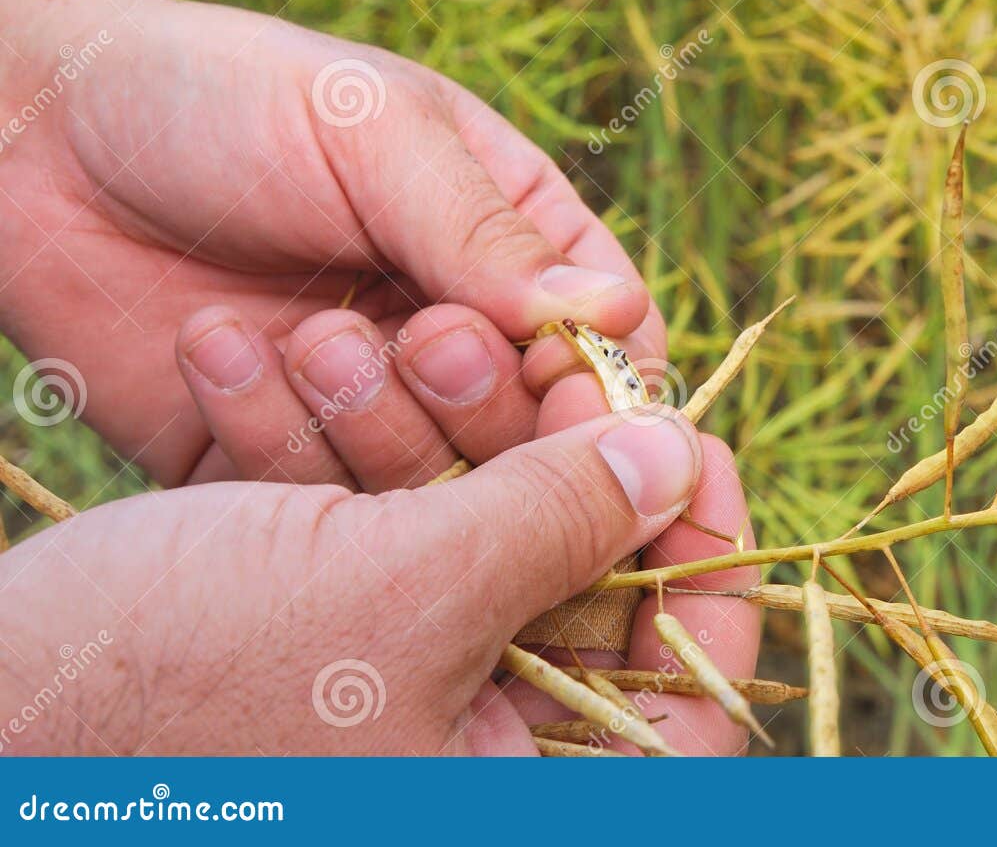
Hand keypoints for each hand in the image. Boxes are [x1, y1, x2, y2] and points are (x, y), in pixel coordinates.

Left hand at [0, 0, 661, 485]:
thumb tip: (613, 313)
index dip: (604, 389)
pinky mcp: (275, 465)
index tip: (568, 394)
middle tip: (422, 338)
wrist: (33, 137)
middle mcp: (453, 336)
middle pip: (534, 437)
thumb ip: (484, 230)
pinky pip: (313, 506)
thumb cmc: (223, 97)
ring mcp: (367, 409)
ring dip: (377, 421)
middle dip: (485, 402)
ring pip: (432, 491)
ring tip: (305, 334)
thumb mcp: (372, 132)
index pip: (608, 342)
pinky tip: (214, 348)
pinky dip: (277, 442)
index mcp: (508, 242)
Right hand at [0, 408, 758, 754]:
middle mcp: (459, 749)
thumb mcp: (400, 594)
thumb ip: (557, 524)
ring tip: (335, 330)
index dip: (709, 569)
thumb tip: (679, 465)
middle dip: (514, 445)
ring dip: (396, 421)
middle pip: (563, 585)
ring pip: (446, 535)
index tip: (696, 447)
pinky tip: (248, 359)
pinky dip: (320, 453)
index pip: (683, 700)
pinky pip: (353, 534)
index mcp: (508, 785)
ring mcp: (379, 690)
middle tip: (474, 337)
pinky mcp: (303, 638)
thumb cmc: (169, 688)